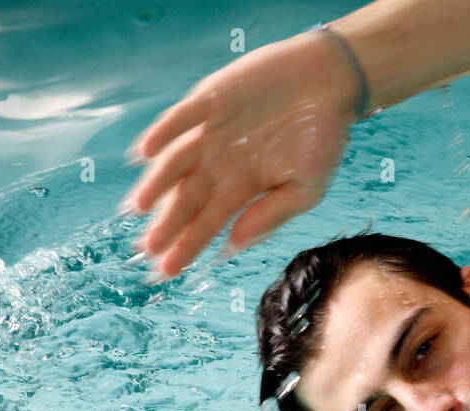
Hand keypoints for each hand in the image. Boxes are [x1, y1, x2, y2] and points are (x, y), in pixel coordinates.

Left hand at [120, 30, 357, 278]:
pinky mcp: (210, 98)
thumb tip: (234, 245)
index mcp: (242, 187)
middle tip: (147, 249)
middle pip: (185, 198)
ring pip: (175, 163)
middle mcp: (220, 163)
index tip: (169, 270)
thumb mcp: (307, 188)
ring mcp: (212, 131)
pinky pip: (181, 118)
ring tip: (140, 208)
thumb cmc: (323, 137)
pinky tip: (146, 153)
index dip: (187, 246)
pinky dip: (163, 134)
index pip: (207, 222)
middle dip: (167, 225)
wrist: (329, 80)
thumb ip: (271, 216)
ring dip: (157, 185)